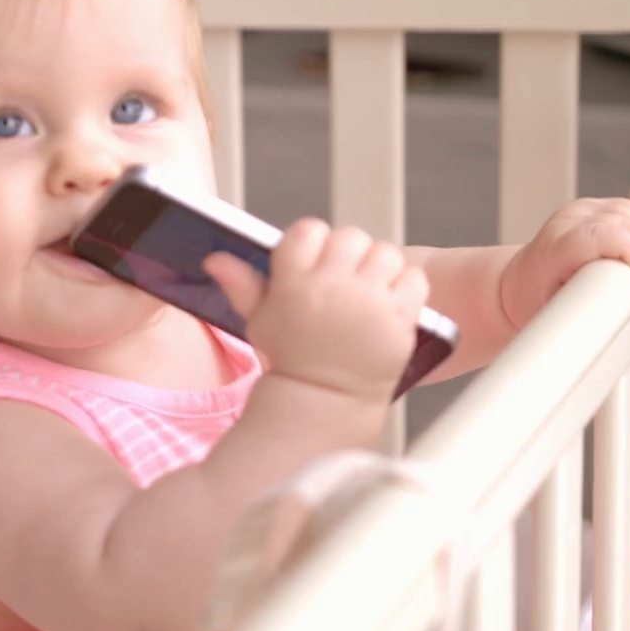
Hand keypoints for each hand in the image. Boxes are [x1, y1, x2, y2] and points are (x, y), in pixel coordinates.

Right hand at [204, 219, 427, 401]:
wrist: (325, 400)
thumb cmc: (292, 358)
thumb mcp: (261, 320)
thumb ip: (242, 284)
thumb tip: (216, 256)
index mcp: (294, 283)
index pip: (308, 230)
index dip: (313, 243)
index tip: (314, 261)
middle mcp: (332, 287)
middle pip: (350, 237)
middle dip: (348, 254)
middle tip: (345, 279)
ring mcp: (368, 302)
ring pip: (384, 253)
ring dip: (379, 268)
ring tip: (369, 291)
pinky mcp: (399, 319)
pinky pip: (412, 279)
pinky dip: (405, 287)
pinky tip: (390, 303)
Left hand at [500, 198, 629, 328]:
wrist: (517, 282)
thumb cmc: (533, 303)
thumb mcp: (552, 318)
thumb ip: (586, 322)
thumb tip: (629, 340)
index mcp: (553, 249)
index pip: (594, 235)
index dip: (626, 247)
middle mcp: (568, 222)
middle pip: (623, 222)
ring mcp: (583, 211)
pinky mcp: (598, 209)